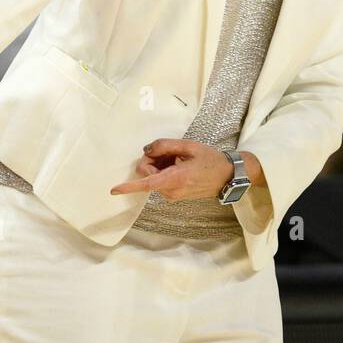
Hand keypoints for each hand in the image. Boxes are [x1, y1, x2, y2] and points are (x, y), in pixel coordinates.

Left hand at [110, 138, 232, 200]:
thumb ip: (166, 145)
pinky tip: (180, 165)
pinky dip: (165, 171)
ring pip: (153, 177)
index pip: (146, 184)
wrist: (228, 176)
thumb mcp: (190, 146)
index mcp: (175, 179)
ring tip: (179, 158)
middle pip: (147, 174)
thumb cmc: (211, 160)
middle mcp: (171, 191)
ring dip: (160, 165)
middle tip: (170, 151)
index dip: (128, 187)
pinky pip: (161, 182)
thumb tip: (147, 149)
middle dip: (152, 160)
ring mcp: (172, 196)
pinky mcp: (174, 196)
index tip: (114, 190)